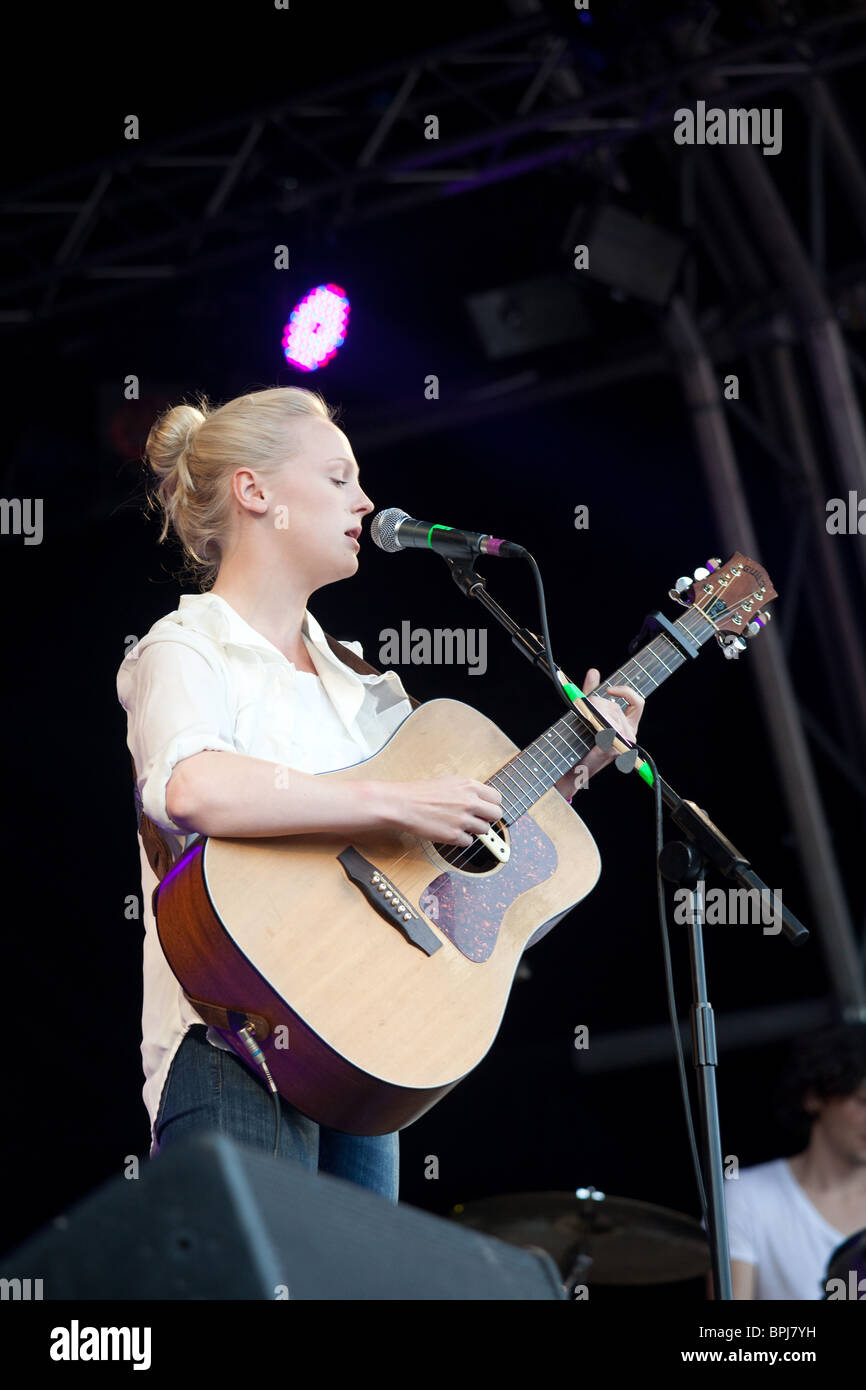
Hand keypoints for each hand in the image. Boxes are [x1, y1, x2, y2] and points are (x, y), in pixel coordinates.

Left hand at [554, 668, 644, 797]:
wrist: (573, 766)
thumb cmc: (581, 741)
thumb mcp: (588, 712)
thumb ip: (592, 692)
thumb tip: (594, 671)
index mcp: (628, 725)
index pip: (638, 703)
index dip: (626, 692)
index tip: (609, 689)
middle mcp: (629, 734)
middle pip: (615, 708)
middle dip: (596, 704)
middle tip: (581, 709)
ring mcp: (622, 743)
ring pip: (609, 716)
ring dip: (592, 713)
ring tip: (582, 720)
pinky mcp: (613, 749)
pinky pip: (605, 728)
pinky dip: (594, 724)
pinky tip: (587, 726)